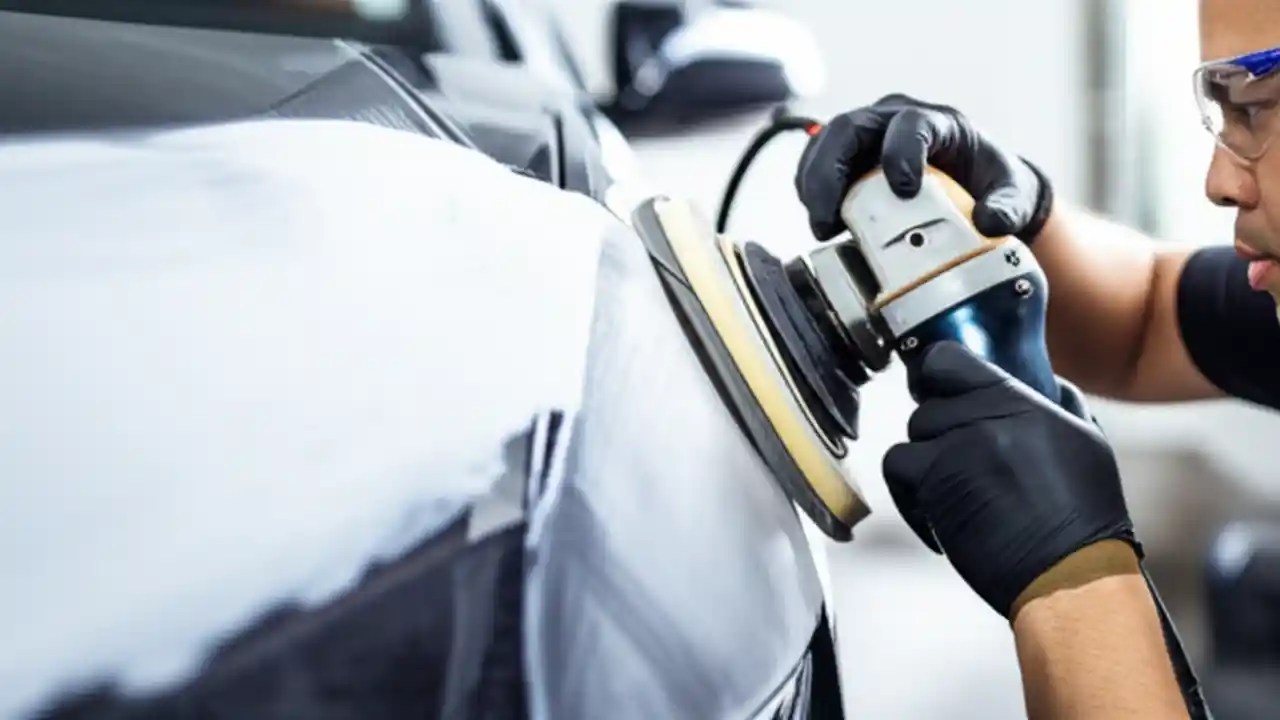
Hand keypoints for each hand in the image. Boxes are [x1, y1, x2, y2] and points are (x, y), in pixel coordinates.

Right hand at [794, 94, 1053, 242]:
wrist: (975, 185)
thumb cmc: (989, 182)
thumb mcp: (1012, 193)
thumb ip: (1008, 206)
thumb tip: (988, 222)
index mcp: (937, 122)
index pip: (911, 124)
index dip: (901, 153)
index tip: (904, 191)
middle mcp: (894, 119)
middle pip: (848, 128)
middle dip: (831, 172)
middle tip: (828, 218)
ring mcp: (867, 135)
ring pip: (824, 144)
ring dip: (814, 184)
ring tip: (822, 225)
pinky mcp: (849, 157)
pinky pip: (817, 164)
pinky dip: (812, 191)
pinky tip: (823, 221)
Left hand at [883, 341, 1138, 616]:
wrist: (1072, 573)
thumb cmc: (1085, 519)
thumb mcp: (1085, 444)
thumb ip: (1061, 406)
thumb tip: (1048, 382)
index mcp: (1021, 401)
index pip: (949, 359)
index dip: (935, 373)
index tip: (938, 390)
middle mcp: (987, 415)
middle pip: (929, 403)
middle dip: (939, 431)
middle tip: (956, 461)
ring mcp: (957, 446)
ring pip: (913, 432)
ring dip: (926, 459)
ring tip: (952, 490)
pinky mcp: (934, 482)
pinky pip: (897, 465)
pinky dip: (908, 491)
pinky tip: (934, 514)